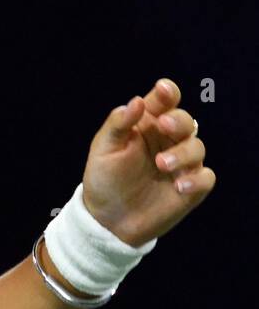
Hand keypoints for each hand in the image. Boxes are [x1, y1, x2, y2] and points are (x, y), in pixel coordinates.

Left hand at [80, 78, 215, 247]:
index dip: (167, 93)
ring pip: (197, 147)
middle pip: (185, 121)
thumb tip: (136, 101)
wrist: (107, 219)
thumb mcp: (103, 150)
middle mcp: (167, 141)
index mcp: (146, 126)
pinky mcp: (190, 187)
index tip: (163, 90)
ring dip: (183, 153)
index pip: (162, 103)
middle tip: (164, 126)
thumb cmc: (104, 179)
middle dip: (178, 120)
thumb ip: (118, 124)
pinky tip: (179, 185)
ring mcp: (181, 164)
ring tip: (161, 164)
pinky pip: (205, 178)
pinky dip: (197, 179)